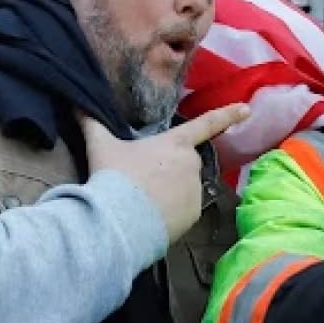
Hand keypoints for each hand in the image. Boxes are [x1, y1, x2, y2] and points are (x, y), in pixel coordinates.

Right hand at [81, 104, 249, 241]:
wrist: (120, 220)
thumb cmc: (114, 176)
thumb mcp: (101, 146)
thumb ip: (91, 123)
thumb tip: (75, 102)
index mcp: (175, 143)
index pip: (206, 124)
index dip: (228, 115)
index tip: (247, 109)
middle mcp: (191, 164)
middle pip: (185, 162)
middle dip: (170, 169)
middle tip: (142, 179)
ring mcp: (195, 192)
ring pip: (185, 188)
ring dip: (170, 191)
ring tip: (142, 200)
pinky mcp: (193, 217)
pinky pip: (184, 211)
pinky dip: (171, 213)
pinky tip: (150, 216)